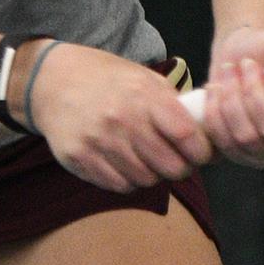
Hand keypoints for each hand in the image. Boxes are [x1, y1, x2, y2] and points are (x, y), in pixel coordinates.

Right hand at [27, 43, 213, 192]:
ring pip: (146, 180)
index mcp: (145, 95)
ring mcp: (99, 140)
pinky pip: (119, 186)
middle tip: (176, 161)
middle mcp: (123, 119)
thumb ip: (175, 105)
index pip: (187, 136)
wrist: (53, 80)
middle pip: (171, 167)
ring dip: (152, 175)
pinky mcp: (79, 158)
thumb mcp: (145, 79)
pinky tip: (124, 163)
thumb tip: (210, 135)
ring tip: (147, 159)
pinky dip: (128, 180)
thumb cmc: (108, 80)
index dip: (201, 151)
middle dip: (180, 168)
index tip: (201, 153)